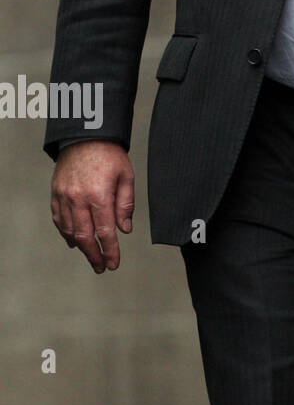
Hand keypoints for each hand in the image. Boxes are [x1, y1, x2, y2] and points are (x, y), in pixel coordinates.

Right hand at [50, 140, 133, 272]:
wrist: (85, 136)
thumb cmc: (110, 155)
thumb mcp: (126, 175)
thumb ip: (125, 204)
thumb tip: (125, 229)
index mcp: (99, 195)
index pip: (105, 231)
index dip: (110, 250)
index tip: (113, 264)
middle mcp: (78, 199)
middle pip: (85, 236)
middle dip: (94, 255)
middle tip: (101, 268)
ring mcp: (64, 198)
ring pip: (70, 231)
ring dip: (80, 247)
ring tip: (91, 256)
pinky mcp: (56, 195)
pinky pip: (60, 220)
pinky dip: (67, 233)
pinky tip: (75, 241)